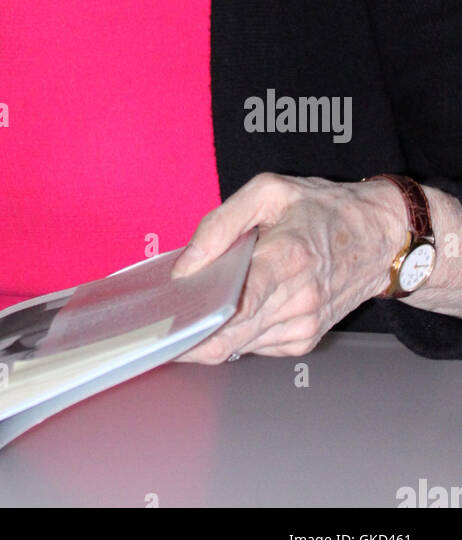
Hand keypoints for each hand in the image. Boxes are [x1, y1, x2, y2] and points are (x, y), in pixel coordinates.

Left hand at [169, 172, 406, 362]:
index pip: (236, 304)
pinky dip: (233, 335)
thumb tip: (186, 266)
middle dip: (189, 333)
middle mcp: (299, 299)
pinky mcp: (304, 339)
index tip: (166, 319)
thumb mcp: (268, 191)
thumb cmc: (323, 209)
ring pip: (237, 347)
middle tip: (159, 322)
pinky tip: (225, 312)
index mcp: (288, 257)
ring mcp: (304, 324)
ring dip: (208, 335)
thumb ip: (220, 225)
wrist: (379, 236)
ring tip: (187, 311)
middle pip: (228, 336)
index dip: (195, 317)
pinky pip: (254, 346)